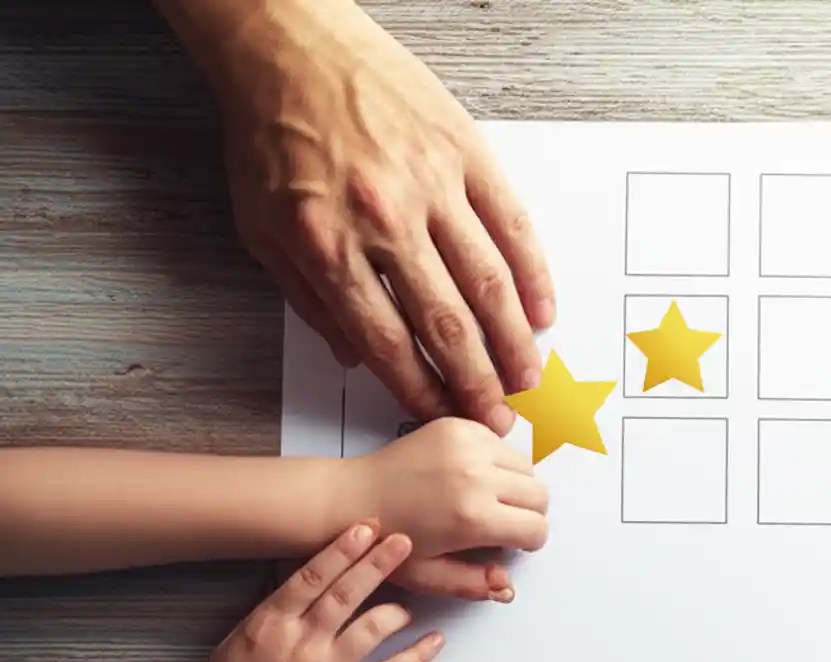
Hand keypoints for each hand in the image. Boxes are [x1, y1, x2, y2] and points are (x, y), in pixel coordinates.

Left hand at [175, 0, 554, 431]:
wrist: (289, 46)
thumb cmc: (271, 135)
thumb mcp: (261, 229)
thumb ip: (309, 300)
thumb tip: (356, 357)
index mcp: (329, 247)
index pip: (388, 343)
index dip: (421, 391)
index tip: (443, 418)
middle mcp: (385, 222)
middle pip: (446, 324)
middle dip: (476, 383)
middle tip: (499, 417)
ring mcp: (433, 185)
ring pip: (486, 282)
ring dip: (512, 339)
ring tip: (528, 376)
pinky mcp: (466, 151)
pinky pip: (512, 223)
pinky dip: (532, 272)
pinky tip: (542, 309)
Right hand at [187, 523, 442, 661]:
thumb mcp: (237, 642)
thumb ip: (275, 611)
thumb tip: (306, 580)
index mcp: (270, 625)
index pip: (311, 578)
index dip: (340, 550)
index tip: (363, 529)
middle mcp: (300, 644)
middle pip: (346, 594)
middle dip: (377, 564)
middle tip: (401, 541)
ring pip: (372, 628)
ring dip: (397, 610)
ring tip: (408, 604)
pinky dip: (417, 655)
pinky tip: (433, 640)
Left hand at [338, 417, 548, 599]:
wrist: (352, 496)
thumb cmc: (386, 539)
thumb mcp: (428, 575)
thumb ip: (473, 583)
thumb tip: (507, 586)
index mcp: (473, 517)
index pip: (536, 527)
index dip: (529, 541)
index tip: (514, 542)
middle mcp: (477, 476)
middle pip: (540, 493)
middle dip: (529, 512)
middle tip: (504, 521)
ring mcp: (468, 445)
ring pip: (526, 464)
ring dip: (516, 483)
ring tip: (487, 496)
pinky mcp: (458, 426)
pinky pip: (500, 441)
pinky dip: (495, 458)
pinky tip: (470, 473)